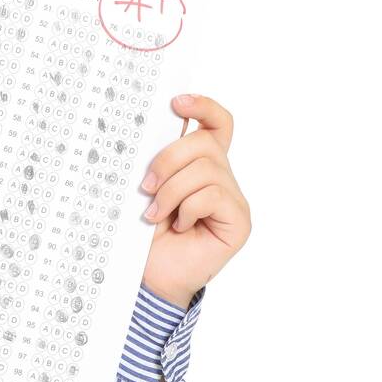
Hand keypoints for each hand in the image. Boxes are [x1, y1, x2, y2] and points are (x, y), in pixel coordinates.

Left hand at [139, 93, 250, 307]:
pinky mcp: (239, 220)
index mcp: (199, 165)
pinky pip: (213, 195)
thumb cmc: (143, 237)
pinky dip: (187, 208)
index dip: (203, 106)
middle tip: (145, 187)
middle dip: (168, 159)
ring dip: (172, 191)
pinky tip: (179, 226)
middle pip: (205, 142)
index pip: (216, 124)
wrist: (148, 278)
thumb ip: (155, 163)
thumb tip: (142, 131)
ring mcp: (233, 199)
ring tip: (155, 215)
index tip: (175, 102)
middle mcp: (221, 177)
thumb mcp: (144, 192)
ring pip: (206, 169)